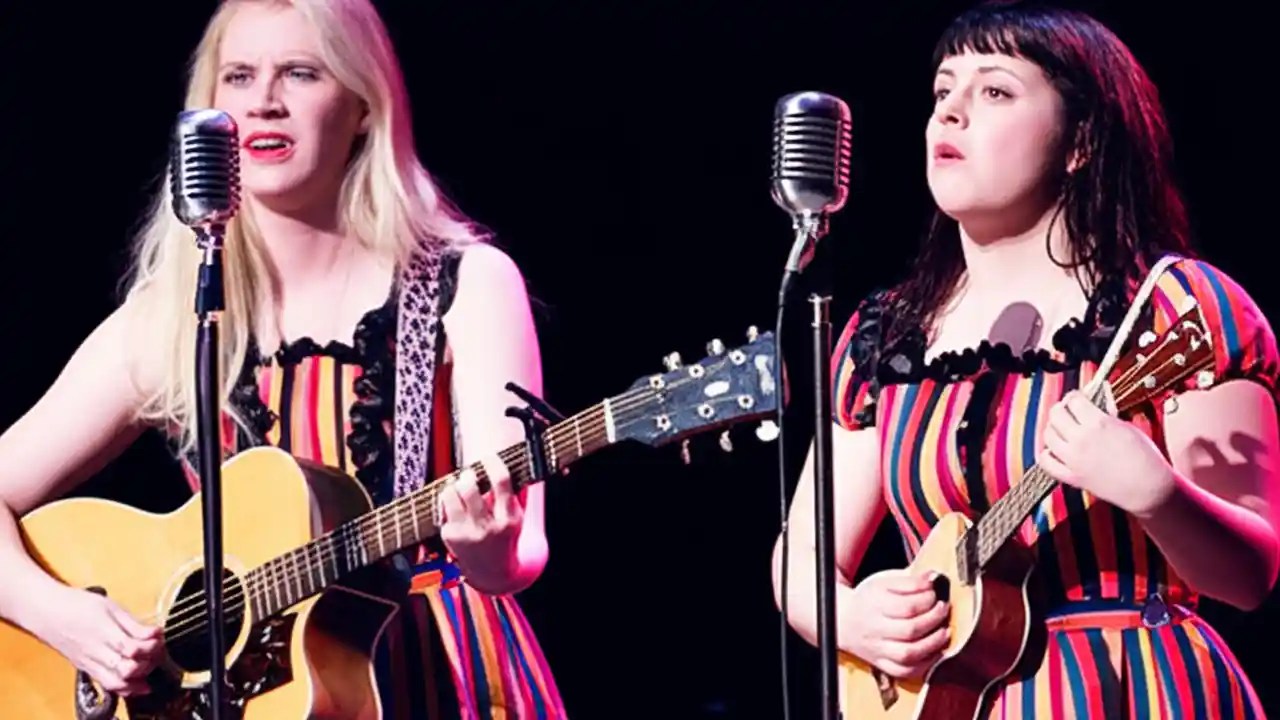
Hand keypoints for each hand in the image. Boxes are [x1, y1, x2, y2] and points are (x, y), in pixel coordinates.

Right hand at [35, 586, 163, 695]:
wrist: (46, 614)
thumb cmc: (77, 605)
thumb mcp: (110, 607)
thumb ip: (133, 624)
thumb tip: (156, 633)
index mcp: (104, 632)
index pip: (132, 648)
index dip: (151, 646)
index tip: (159, 637)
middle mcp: (97, 652)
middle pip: (127, 669)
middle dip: (148, 663)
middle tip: (156, 652)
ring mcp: (90, 663)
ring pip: (117, 682)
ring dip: (138, 680)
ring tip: (149, 669)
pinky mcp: (86, 669)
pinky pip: (106, 684)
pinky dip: (124, 687)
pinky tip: (137, 683)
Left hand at [439, 454, 522, 593]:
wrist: (493, 571)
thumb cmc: (504, 535)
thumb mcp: (514, 517)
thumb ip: (511, 494)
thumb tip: (506, 462)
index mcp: (509, 519)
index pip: (501, 482)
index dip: (493, 463)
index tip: (489, 457)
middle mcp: (488, 527)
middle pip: (469, 489)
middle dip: (467, 476)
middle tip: (468, 474)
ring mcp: (467, 533)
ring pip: (451, 497)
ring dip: (452, 486)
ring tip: (457, 485)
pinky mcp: (451, 537)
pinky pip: (443, 509)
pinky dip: (447, 503)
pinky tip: (454, 507)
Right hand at [842, 568, 949, 678]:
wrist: (844, 621)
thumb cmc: (869, 600)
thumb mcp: (883, 583)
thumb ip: (909, 581)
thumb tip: (933, 579)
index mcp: (874, 605)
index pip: (907, 606)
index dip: (928, 600)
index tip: (935, 593)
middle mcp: (875, 629)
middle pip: (910, 630)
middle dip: (934, 619)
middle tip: (943, 609)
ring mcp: (878, 649)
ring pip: (909, 653)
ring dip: (933, 643)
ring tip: (944, 631)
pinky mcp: (882, 664)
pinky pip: (905, 671)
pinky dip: (924, 665)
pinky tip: (935, 652)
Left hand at [1038, 388, 1175, 517]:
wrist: (1148, 489)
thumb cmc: (1145, 459)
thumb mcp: (1128, 427)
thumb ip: (1108, 412)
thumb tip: (1100, 398)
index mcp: (1098, 424)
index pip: (1073, 400)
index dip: (1075, 396)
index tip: (1078, 398)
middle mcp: (1081, 440)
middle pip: (1056, 414)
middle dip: (1061, 408)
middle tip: (1068, 410)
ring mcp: (1073, 459)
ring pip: (1048, 435)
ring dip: (1053, 428)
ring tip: (1062, 428)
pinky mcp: (1071, 476)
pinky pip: (1046, 462)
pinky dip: (1047, 454)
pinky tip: (1055, 450)